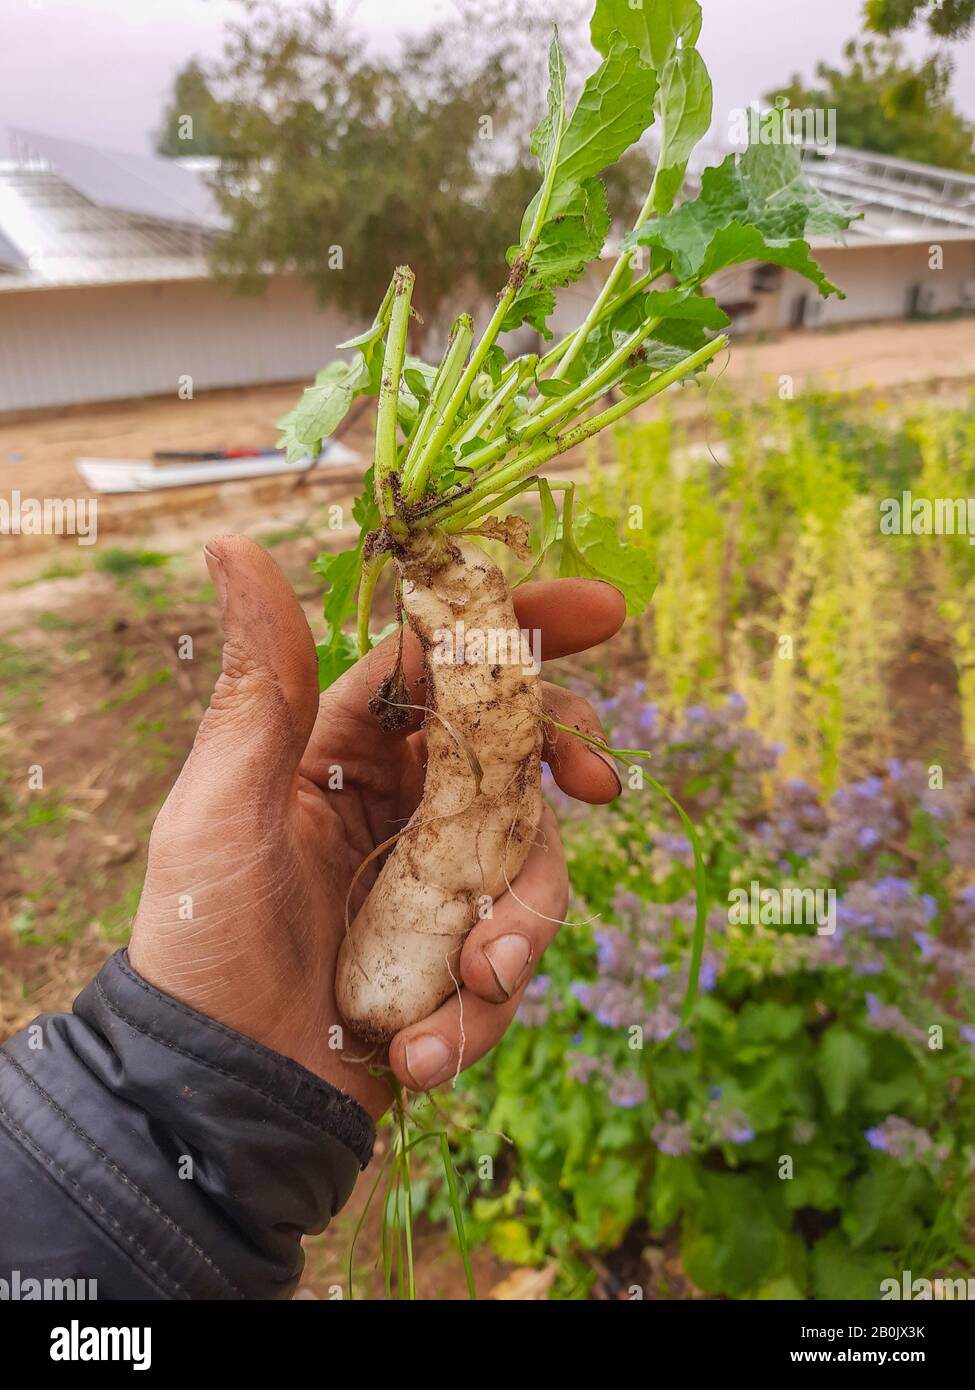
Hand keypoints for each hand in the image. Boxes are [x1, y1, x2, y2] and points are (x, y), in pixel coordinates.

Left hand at [128, 535, 623, 1118]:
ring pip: (529, 861)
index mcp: (342, 746)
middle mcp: (399, 802)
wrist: (215, 1091)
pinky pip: (508, 956)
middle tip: (599, 780)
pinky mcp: (454, 958)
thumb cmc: (201, 937)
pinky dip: (482, 1007)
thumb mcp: (222, 806)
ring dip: (520, 921)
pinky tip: (422, 1047)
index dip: (519, 625)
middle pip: (512, 750)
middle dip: (563, 762)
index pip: (440, 659)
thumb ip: (258, 684)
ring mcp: (435, 881)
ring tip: (475, 979)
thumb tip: (232, 543)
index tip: (601, 610)